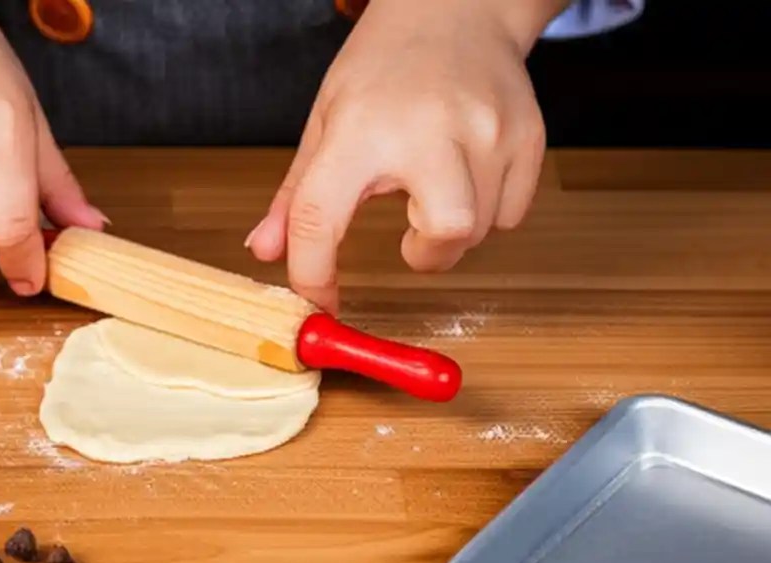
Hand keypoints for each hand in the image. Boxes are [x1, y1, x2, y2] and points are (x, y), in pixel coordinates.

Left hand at [246, 0, 563, 312]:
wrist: (456, 8)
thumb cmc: (384, 67)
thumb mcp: (327, 120)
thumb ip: (296, 195)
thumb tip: (266, 251)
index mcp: (359, 129)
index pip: (321, 217)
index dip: (313, 273)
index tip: (319, 300)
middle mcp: (429, 128)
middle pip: (446, 233)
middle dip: (426, 255)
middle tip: (410, 234)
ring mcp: (488, 129)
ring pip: (479, 231)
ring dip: (452, 231)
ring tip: (435, 185)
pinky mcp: (528, 134)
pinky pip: (511, 214)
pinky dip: (488, 212)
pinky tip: (469, 172)